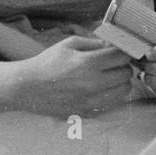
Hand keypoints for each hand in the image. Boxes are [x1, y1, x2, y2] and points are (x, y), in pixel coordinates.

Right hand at [17, 36, 135, 116]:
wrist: (28, 87)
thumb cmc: (48, 62)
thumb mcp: (68, 44)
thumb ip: (93, 42)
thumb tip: (113, 44)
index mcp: (88, 62)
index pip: (121, 56)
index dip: (123, 51)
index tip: (119, 50)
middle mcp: (93, 83)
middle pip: (126, 74)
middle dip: (123, 66)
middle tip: (114, 63)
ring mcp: (91, 100)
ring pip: (124, 91)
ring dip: (121, 82)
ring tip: (109, 76)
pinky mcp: (88, 112)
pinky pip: (113, 103)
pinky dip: (112, 95)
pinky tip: (101, 89)